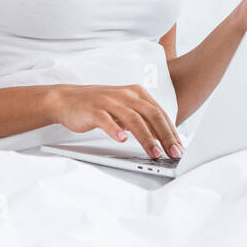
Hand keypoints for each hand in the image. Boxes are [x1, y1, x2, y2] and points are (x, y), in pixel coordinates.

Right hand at [50, 83, 182, 159]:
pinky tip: (122, 140)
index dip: (171, 130)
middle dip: (165, 135)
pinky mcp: (94, 109)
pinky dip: (115, 129)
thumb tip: (162, 138)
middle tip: (173, 152)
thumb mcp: (125, 110)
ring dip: (146, 137)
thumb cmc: (99, 106)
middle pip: (151, 114)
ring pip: (133, 118)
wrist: (67, 99)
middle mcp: (126, 95)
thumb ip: (142, 121)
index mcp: (137, 93)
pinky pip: (107, 120)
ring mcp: (109, 101)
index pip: (159, 113)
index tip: (179, 147)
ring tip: (154, 152)